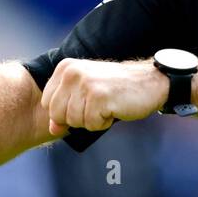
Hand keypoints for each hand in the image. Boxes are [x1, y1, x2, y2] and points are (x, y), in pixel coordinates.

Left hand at [40, 58, 168, 135]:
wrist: (149, 82)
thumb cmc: (116, 88)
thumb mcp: (85, 94)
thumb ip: (64, 108)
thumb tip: (52, 129)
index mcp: (65, 68)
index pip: (48, 103)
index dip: (66, 111)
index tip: (86, 101)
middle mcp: (72, 73)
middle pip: (57, 114)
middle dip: (77, 117)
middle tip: (97, 105)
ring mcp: (85, 84)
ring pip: (74, 121)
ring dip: (92, 120)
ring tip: (106, 105)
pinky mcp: (99, 97)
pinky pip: (92, 124)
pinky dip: (104, 123)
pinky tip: (114, 108)